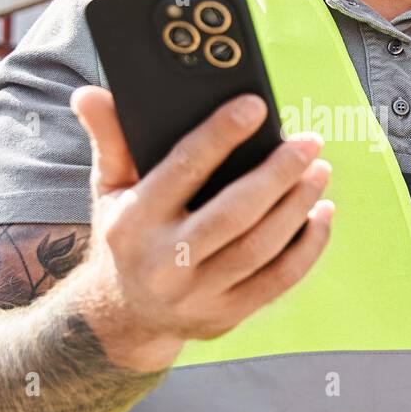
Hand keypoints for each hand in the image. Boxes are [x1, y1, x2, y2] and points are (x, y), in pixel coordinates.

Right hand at [67, 87, 333, 371]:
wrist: (123, 316)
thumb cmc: (125, 236)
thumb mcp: (109, 189)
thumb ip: (109, 140)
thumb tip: (90, 94)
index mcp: (134, 222)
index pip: (183, 170)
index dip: (222, 135)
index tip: (257, 106)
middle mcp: (164, 262)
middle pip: (234, 214)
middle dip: (278, 174)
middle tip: (309, 143)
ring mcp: (197, 296)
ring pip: (261, 247)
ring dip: (298, 206)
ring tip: (319, 171)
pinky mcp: (225, 317)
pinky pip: (278, 280)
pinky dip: (307, 246)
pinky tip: (321, 214)